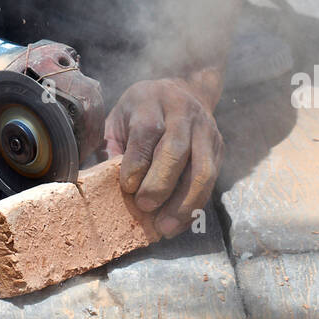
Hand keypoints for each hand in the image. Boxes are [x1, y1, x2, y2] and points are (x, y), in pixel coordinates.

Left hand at [104, 77, 223, 237]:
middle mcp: (183, 113)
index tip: (127, 187)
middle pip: (176, 150)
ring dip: (183, 204)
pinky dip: (195, 207)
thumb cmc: (142, 111)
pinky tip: (179, 223)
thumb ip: (109, 148)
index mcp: (152, 100)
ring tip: (165, 227)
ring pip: (201, 171)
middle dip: (160, 185)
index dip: (137, 162)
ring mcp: (206, 131)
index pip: (148, 131)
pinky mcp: (219, 150)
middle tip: (144, 207)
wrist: (185, 91)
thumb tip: (99, 185)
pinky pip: (211, 183)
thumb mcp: (119, 119)